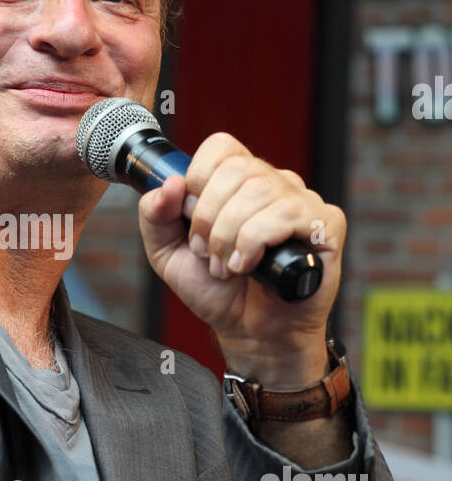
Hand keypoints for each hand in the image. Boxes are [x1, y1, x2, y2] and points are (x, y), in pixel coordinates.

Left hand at [137, 133, 345, 382]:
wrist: (251, 333)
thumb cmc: (218, 291)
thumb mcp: (169, 254)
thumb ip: (155, 216)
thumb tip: (168, 184)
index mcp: (240, 181)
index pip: (222, 147)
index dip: (199, 177)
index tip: (190, 217)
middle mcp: (274, 184)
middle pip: (237, 169)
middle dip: (209, 217)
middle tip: (206, 253)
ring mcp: (302, 201)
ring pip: (259, 191)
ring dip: (230, 235)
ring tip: (226, 267)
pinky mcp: (326, 224)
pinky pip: (287, 213)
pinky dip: (255, 241)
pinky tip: (249, 266)